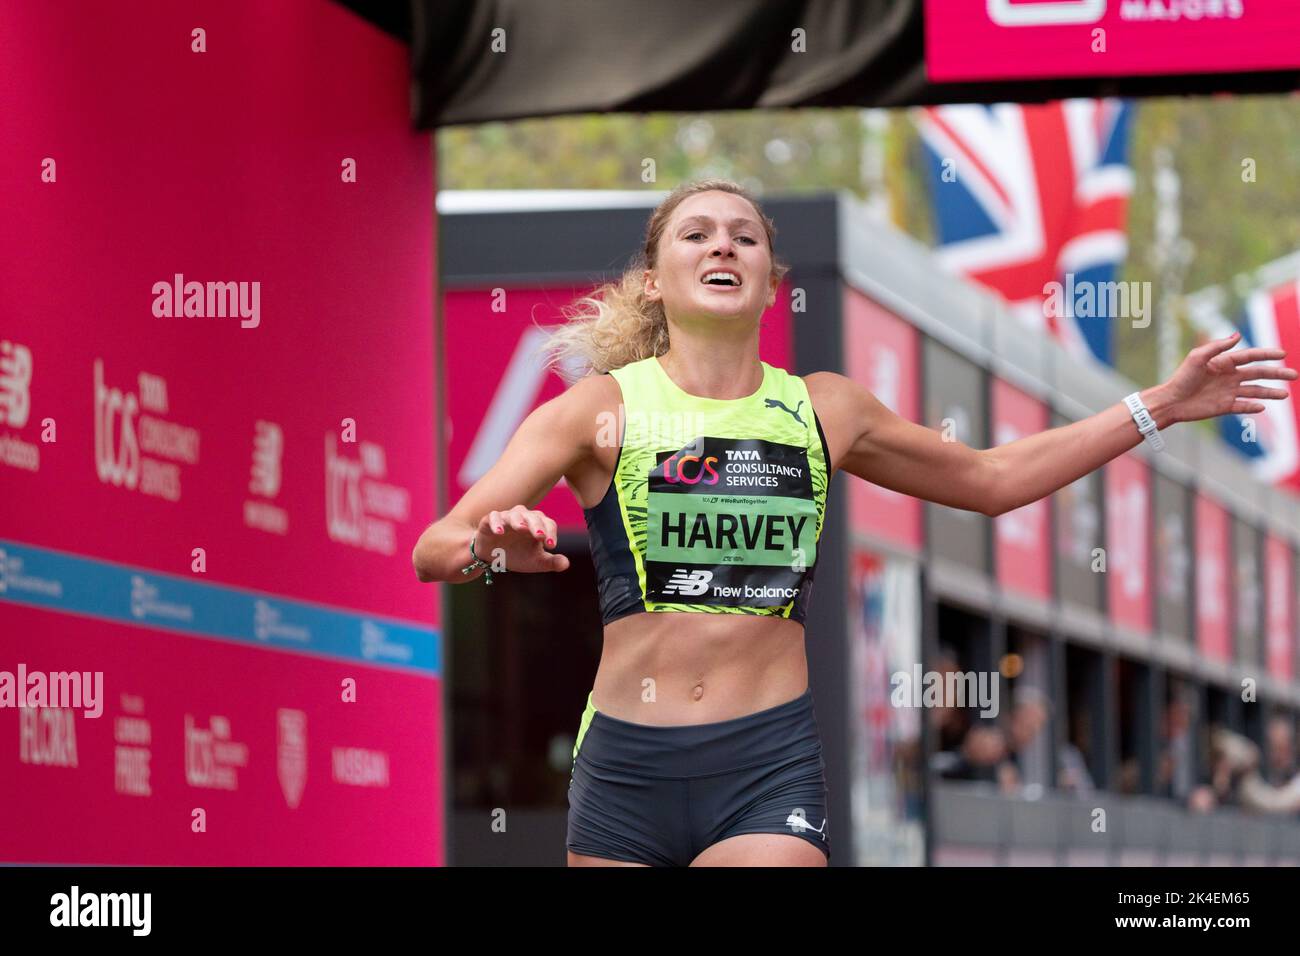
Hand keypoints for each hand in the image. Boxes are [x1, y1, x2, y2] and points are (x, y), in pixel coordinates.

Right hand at [474, 506, 569, 573]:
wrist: (492, 556)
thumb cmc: (518, 555)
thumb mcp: (536, 562)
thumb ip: (551, 562)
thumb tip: (566, 564)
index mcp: (538, 525)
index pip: (548, 524)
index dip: (551, 533)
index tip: (551, 546)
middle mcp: (524, 518)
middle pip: (533, 517)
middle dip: (537, 525)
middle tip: (540, 536)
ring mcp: (506, 518)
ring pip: (514, 514)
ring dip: (518, 521)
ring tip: (521, 528)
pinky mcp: (489, 521)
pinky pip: (493, 517)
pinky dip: (496, 522)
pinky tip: (499, 532)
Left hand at [1154, 331, 1296, 424]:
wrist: (1170, 401)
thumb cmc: (1181, 377)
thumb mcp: (1197, 357)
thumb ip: (1217, 347)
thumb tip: (1237, 335)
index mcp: (1224, 363)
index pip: (1250, 356)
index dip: (1267, 355)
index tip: (1283, 354)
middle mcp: (1229, 377)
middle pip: (1258, 374)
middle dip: (1277, 374)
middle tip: (1294, 375)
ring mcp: (1228, 392)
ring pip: (1255, 391)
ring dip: (1270, 392)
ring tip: (1285, 394)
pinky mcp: (1224, 406)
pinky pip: (1243, 406)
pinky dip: (1253, 406)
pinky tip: (1263, 406)